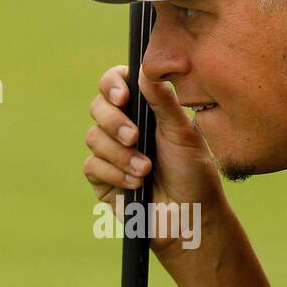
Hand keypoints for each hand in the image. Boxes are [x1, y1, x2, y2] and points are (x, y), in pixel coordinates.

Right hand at [82, 64, 224, 259]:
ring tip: (146, 170)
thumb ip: (164, 101)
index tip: (123, 96)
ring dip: (121, 155)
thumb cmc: (193, 174)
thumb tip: (146, 69)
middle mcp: (124, 127)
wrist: (189, 218)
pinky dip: (115, 173)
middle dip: (114, 121)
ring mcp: (110, 153)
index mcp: (144, 110)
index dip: (112, 84)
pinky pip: (92, 165)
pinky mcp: (102, 179)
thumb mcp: (183, 133)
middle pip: (97, 107)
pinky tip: (136, 184)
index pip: (116, 84)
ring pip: (94, 138)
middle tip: (135, 137)